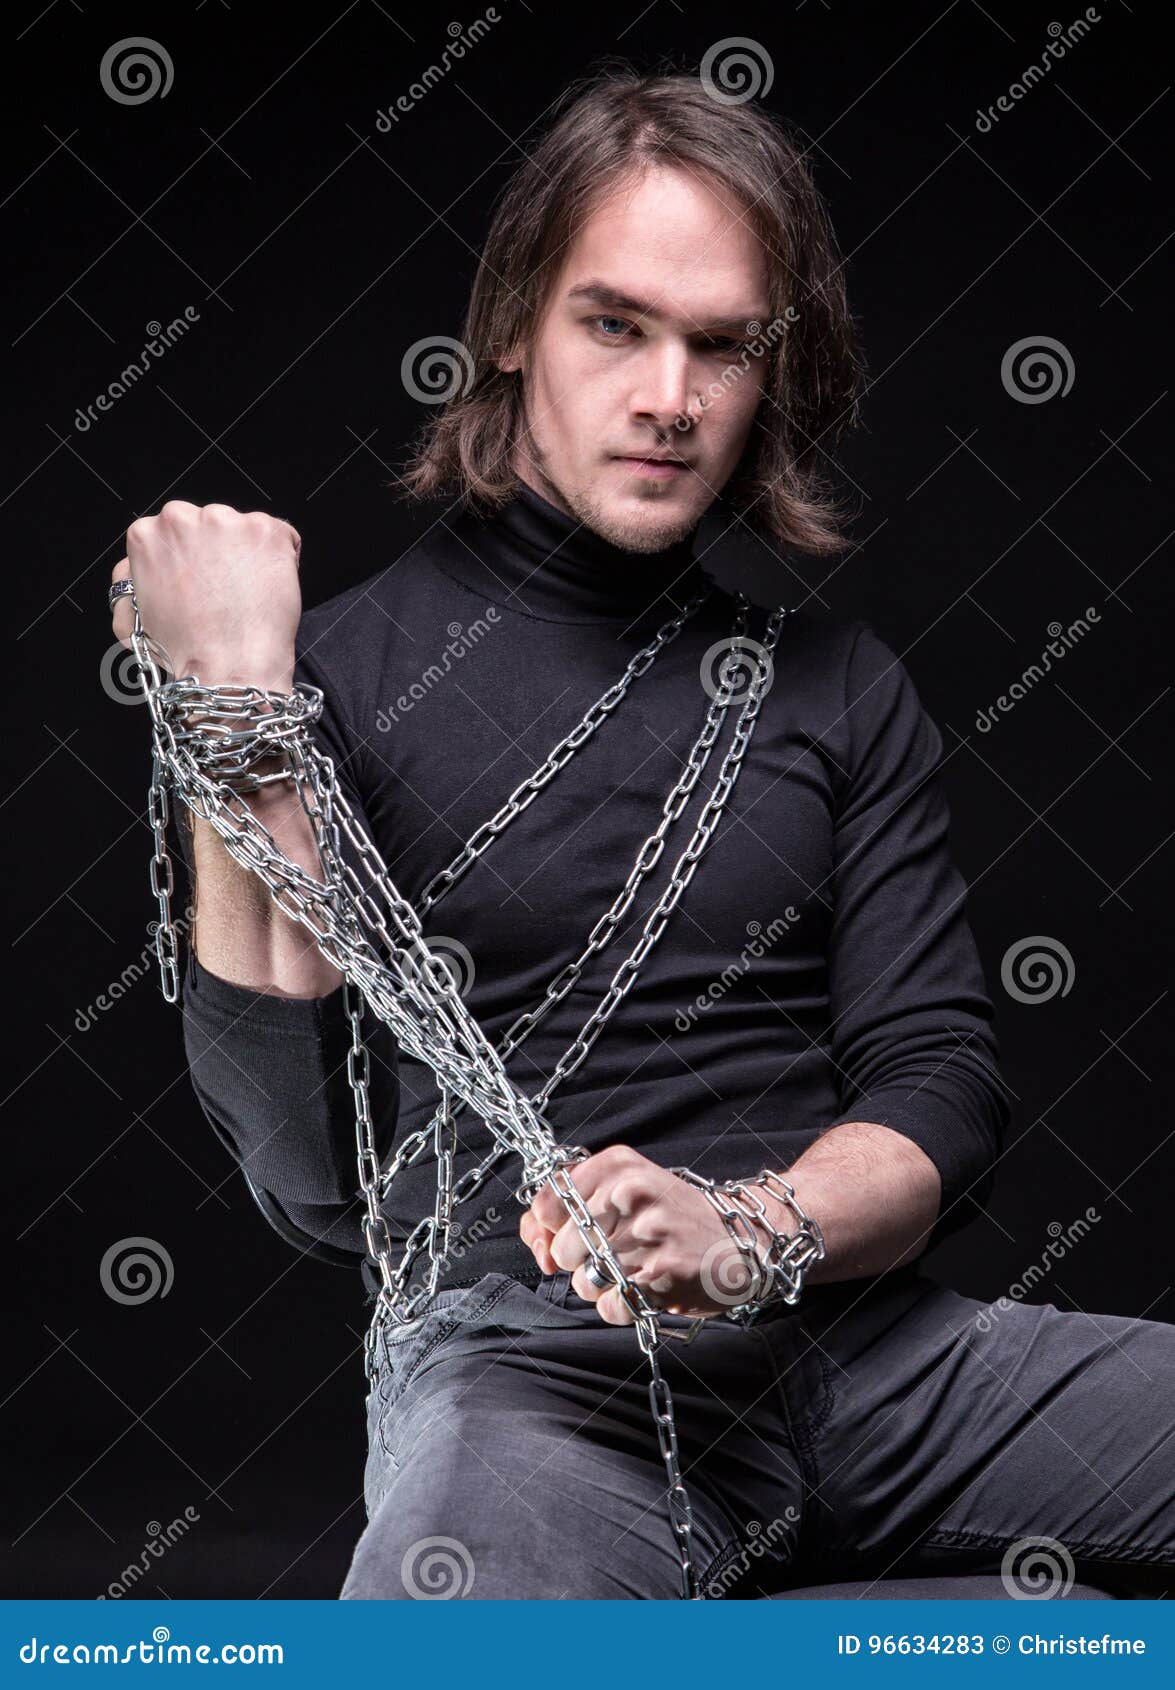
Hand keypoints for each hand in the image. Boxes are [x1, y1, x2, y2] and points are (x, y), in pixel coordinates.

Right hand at [110, 500, 300, 687]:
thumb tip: (131, 567)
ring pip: (244, 530)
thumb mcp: (132, 620)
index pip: (175, 533)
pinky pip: (282, 538)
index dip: (191, 561)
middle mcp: (182, 517)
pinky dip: (282, 560)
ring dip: (249, 555)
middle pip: (209, 524)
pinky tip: (268, 589)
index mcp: (146, 534)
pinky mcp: (266, 531)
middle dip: (218, 551)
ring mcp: (227, 520)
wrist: (229, 667)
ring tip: (246, 595)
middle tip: (224, 591)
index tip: (200, 583)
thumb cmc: (184, 652)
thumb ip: (127, 585)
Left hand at [518, 1145, 780, 1324]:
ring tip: (636, 1270)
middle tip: (618, 1254)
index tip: (571, 1235)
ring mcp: (648, 1230)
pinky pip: (610, 1304)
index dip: (550, 1231)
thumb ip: (570, 1208)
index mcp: (617, 1164)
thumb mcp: (625, 1193)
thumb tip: (536, 1241)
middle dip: (581, 1263)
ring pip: (585, 1280)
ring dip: (604, 1286)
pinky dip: (622, 1306)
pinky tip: (647, 1288)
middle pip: (565, 1248)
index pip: (547, 1205)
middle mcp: (630, 1191)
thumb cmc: (673, 1218)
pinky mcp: (663, 1269)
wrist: (744, 1240)